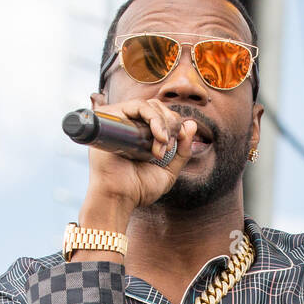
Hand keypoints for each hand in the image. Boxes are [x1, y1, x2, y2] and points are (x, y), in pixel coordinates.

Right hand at [81, 91, 197, 219]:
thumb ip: (182, 151)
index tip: (175, 148)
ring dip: (164, 124)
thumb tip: (192, 124)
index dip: (175, 126)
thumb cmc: (138, 189)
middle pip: (157, 107)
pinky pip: (139, 106)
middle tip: (169, 148)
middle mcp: (128, 124)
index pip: (162, 115)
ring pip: (150, 105)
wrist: (118, 198)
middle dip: (171, 125)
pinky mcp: (111, 117)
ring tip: (162, 148)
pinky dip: (154, 119)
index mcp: (140, 134)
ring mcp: (119, 119)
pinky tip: (159, 138)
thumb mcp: (168, 171)